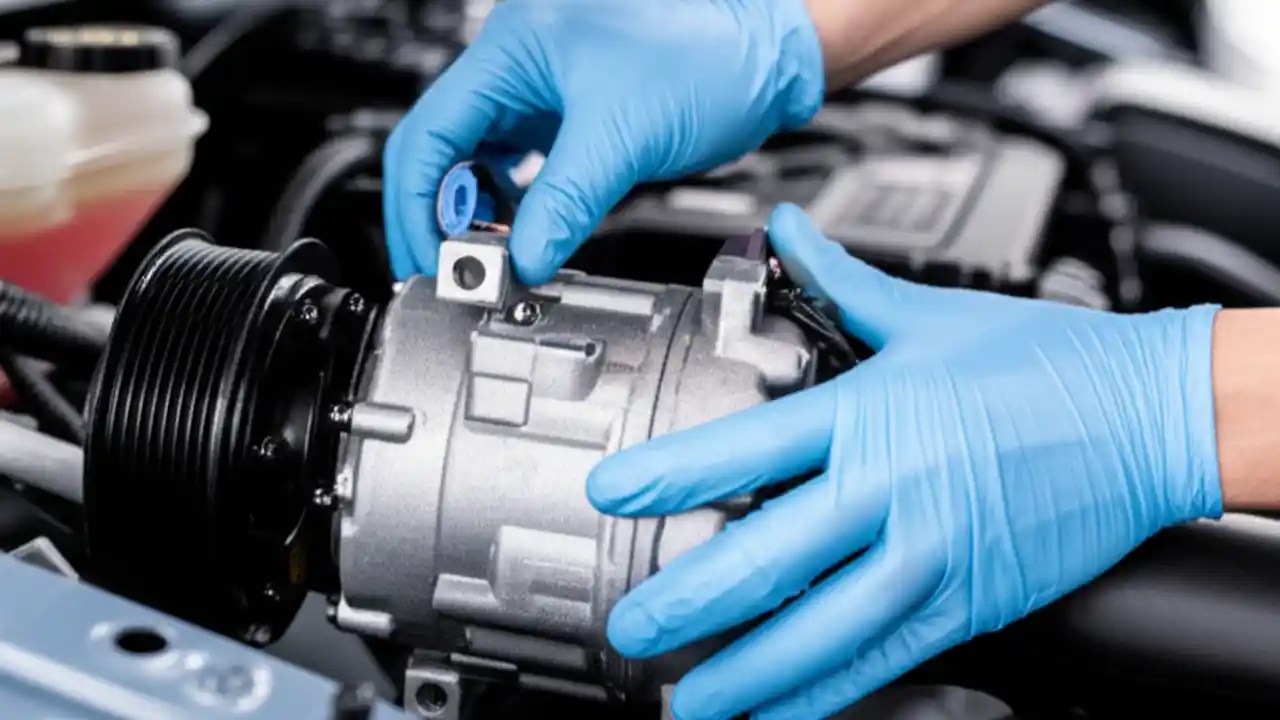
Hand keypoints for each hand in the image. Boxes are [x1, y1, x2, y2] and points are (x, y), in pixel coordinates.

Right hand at [382, 0, 823, 284]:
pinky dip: (515, 206)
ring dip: (478, 215)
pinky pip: (519, 165)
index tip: (428, 261)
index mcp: (511, 48)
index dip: (419, 207)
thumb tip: (524, 262)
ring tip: (490, 262)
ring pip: (478, 160)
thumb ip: (565, 203)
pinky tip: (523, 235)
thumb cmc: (711, 53)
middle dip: (442, 217)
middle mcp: (516, 64)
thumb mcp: (624, 134)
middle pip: (442, 149)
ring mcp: (540, 88)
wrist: (768, 53)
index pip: (429, 135)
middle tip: (452, 274)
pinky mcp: (568, 113)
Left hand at [587, 204, 1223, 719]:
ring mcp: (929, 553)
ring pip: (820, 627)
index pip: (746, 446)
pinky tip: (780, 711)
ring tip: (689, 700)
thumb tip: (786, 230)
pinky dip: (825, 692)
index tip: (609, 491)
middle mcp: (890, 489)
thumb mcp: (928, 314)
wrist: (1149, 417)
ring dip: (747, 672)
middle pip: (767, 556)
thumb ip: (839, 278)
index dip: (668, 473)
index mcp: (870, 412)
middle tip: (629, 626)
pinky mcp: (967, 601)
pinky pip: (883, 656)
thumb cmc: (1043, 363)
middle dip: (686, 600)